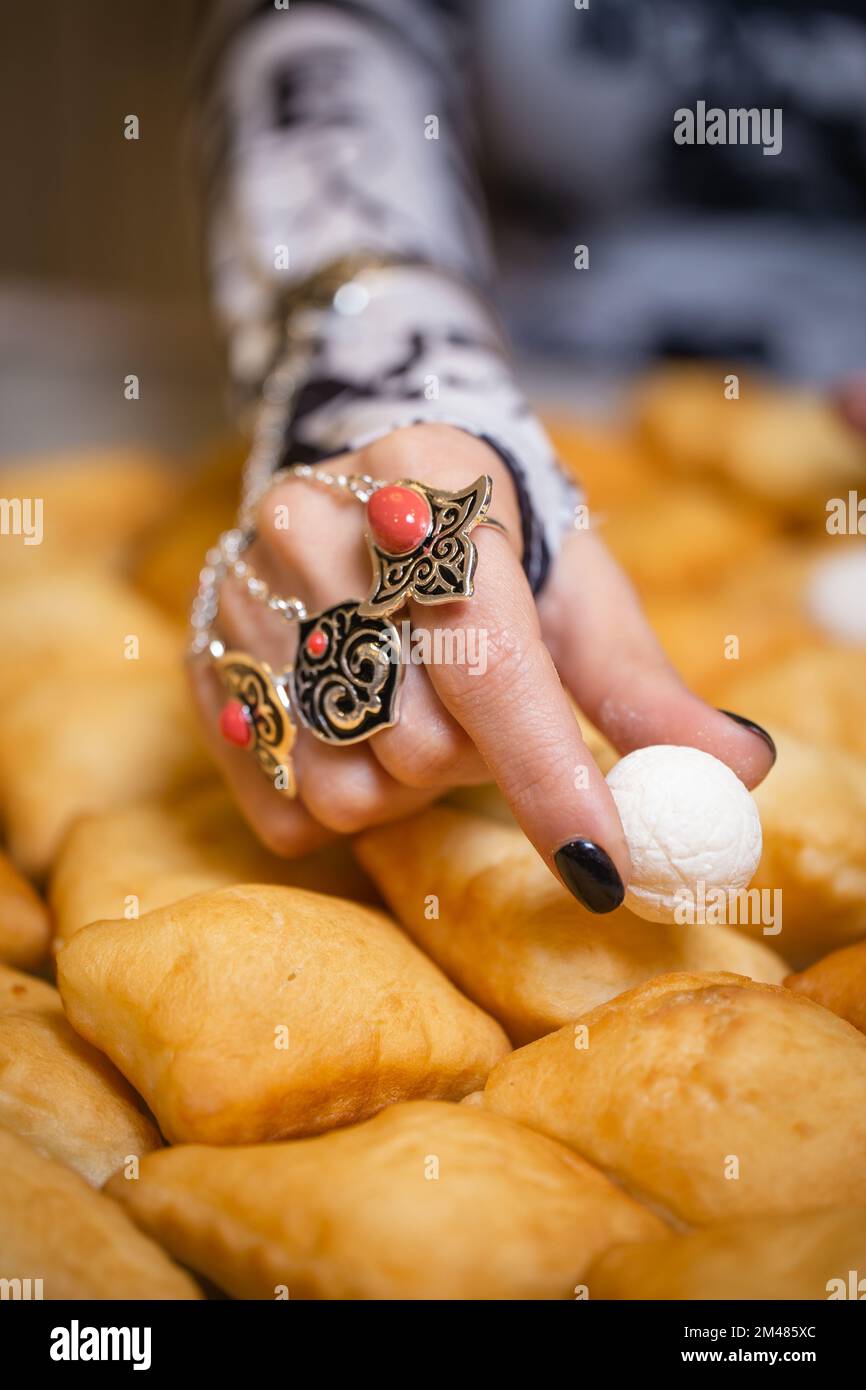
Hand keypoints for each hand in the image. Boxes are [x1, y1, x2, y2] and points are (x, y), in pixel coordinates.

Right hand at [190, 424, 774, 910]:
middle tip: (477, 712)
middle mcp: (314, 522)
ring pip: (346, 786)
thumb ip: (644, 688)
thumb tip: (736, 768)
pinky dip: (343, 798)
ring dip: (406, 783)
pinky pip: (285, 806)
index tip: (604, 865)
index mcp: (430, 480)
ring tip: (412, 708)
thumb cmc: (494, 546)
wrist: (370, 487)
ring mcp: (243, 591)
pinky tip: (356, 730)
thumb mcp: (574, 592)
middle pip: (417, 743)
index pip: (488, 660)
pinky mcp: (205, 662)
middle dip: (473, 762)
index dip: (550, 777)